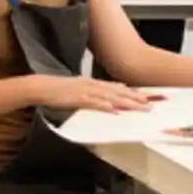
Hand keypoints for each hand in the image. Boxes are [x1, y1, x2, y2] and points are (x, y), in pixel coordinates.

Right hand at [35, 75, 151, 112]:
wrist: (42, 87)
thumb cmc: (58, 90)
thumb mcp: (78, 88)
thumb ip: (93, 92)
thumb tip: (107, 97)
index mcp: (92, 83)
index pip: (116, 87)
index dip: (132, 92)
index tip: (146, 97)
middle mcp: (92, 85)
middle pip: (118, 91)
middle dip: (135, 98)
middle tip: (151, 104)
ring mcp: (86, 91)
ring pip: (111, 97)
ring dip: (127, 102)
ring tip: (141, 108)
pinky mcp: (79, 98)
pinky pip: (96, 103)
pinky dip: (107, 107)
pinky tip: (116, 110)